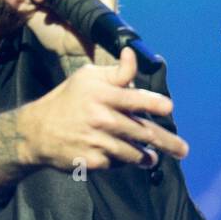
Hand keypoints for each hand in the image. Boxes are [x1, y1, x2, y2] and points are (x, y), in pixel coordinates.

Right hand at [18, 46, 189, 171]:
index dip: (155, 104)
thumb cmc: (67, 100)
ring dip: (147, 158)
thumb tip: (133, 55)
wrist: (37, 132)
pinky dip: (122, 163)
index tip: (168, 109)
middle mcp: (102, 119)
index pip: (136, 99)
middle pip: (143, 132)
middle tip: (183, 149)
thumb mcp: (87, 78)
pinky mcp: (92, 161)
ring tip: (154, 158)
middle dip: (167, 142)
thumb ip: (115, 72)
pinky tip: (122, 160)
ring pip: (134, 153)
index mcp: (103, 95)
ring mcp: (97, 142)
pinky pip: (117, 164)